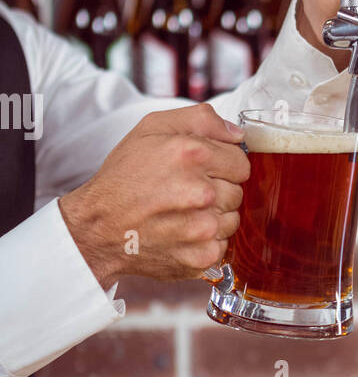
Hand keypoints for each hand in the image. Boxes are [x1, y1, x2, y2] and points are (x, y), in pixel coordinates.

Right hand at [59, 105, 249, 287]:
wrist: (97, 227)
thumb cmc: (123, 177)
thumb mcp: (152, 129)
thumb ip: (201, 119)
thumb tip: (237, 133)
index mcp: (192, 154)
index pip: (241, 162)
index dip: (222, 165)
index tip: (203, 171)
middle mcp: (201, 192)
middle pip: (238, 191)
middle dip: (217, 190)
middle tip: (184, 192)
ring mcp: (202, 228)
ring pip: (232, 219)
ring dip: (213, 216)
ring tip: (181, 213)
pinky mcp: (200, 256)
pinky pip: (222, 245)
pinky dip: (205, 241)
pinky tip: (180, 233)